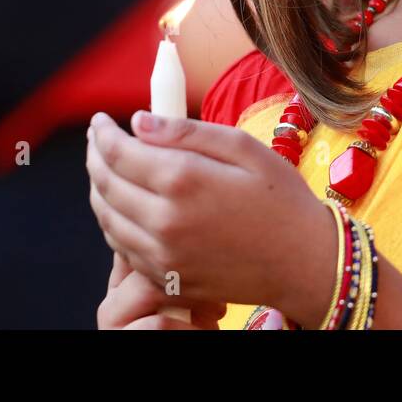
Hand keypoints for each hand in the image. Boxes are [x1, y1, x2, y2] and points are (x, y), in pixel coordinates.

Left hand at [85, 109, 336, 318]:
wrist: (305, 263)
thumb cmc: (282, 199)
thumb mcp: (244, 148)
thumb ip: (186, 132)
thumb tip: (138, 122)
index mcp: (183, 181)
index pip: (118, 153)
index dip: (101, 134)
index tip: (99, 121)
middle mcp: (165, 222)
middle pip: (105, 186)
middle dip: (95, 158)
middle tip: (99, 141)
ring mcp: (163, 257)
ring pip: (107, 220)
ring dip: (100, 190)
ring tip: (107, 169)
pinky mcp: (167, 280)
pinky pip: (123, 249)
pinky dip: (115, 223)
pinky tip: (127, 206)